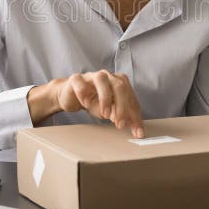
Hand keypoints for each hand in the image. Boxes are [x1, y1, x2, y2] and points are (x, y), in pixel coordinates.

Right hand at [27, 70, 144, 138]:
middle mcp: (107, 76)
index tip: (138, 132)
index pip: (131, 98)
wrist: (71, 94)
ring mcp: (91, 76)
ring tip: (105, 115)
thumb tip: (132, 127)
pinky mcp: (76, 79)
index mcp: (119, 82)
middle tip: (121, 124)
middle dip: (122, 106)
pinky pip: (80, 82)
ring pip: (101, 79)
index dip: (135, 115)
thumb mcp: (109, 110)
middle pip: (120, 86)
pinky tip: (86, 104)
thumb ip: (120, 116)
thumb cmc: (93, 100)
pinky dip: (83, 92)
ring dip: (105, 98)